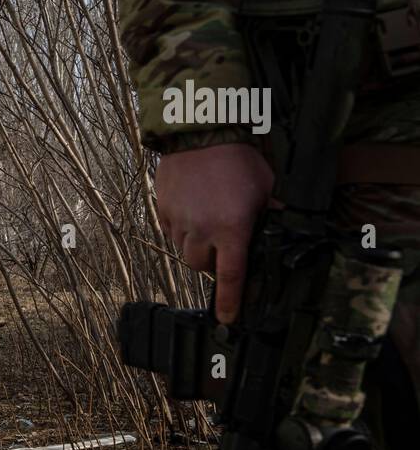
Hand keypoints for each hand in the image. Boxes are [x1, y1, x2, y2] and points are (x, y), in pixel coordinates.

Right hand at [155, 143, 274, 324]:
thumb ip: (271, 213)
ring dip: (196, 245)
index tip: (228, 318)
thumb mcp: (266, 186)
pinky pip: (170, 230)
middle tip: (224, 247)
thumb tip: (286, 230)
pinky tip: (192, 210)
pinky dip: (181, 228)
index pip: (231, 276)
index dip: (230, 301)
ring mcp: (179, 220)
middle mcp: (201, 230)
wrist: (201, 131)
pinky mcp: (163, 209)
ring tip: (208, 223)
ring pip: (184, 249)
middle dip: (212, 262)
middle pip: (202, 266)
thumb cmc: (239, 158)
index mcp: (230, 229)